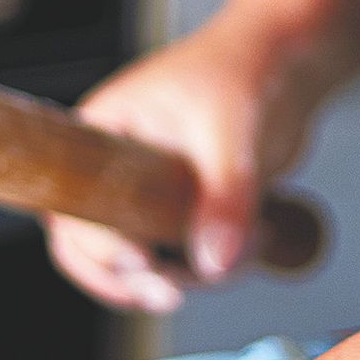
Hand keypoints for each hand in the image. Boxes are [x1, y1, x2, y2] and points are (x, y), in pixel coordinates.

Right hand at [47, 16, 320, 311]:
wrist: (291, 65)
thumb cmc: (247, 70)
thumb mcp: (232, 132)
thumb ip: (224, 199)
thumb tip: (212, 264)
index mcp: (98, 137)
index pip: (69, 210)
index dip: (96, 247)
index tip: (141, 262)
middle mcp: (114, 173)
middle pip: (96, 253)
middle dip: (137, 280)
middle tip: (173, 294)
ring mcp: (150, 199)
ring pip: (150, 269)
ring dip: (198, 274)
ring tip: (251, 240)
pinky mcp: (185, 218)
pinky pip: (188, 265)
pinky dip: (220, 269)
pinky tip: (258, 239)